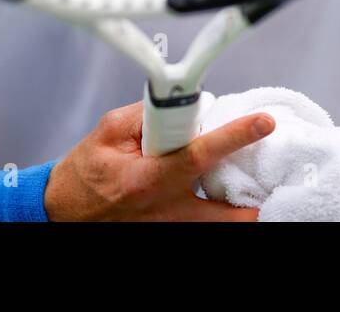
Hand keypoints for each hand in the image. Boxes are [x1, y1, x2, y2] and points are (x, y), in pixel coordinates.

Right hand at [44, 100, 274, 220]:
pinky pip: (201, 227)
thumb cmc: (84, 174)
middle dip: (256, 205)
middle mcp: (166, 209)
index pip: (201, 153)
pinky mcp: (167, 233)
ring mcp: (168, 227)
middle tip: (278, 187)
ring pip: (218, 226)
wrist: (62, 212)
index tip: (264, 122)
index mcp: (150, 178)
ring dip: (241, 213)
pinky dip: (217, 214)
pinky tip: (228, 202)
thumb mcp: (109, 131)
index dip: (236, 135)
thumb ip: (147, 116)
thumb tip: (182, 105)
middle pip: (226, 215)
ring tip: (261, 196)